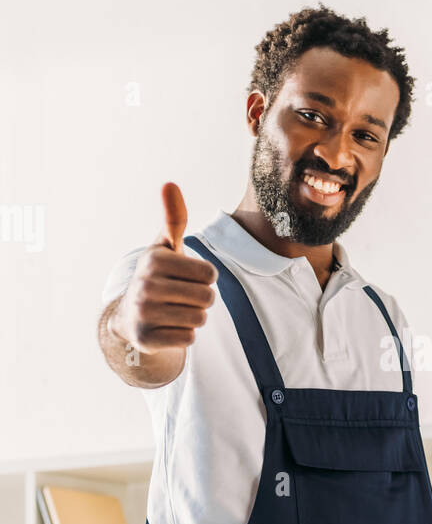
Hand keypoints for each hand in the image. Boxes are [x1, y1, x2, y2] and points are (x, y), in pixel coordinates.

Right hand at [112, 184, 217, 353]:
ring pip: (200, 319)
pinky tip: (167, 327)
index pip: (210, 274)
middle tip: (180, 296)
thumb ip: (173, 218)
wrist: (129, 316)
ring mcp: (144, 314)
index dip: (205, 278)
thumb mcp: (165, 247)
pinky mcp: (146, 339)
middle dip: (201, 299)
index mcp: (154, 260)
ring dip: (194, 317)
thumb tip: (170, 184)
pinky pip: (188, 338)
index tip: (185, 277)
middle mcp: (145, 286)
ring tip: (175, 310)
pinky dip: (184, 335)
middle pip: (208, 297)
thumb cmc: (157, 276)